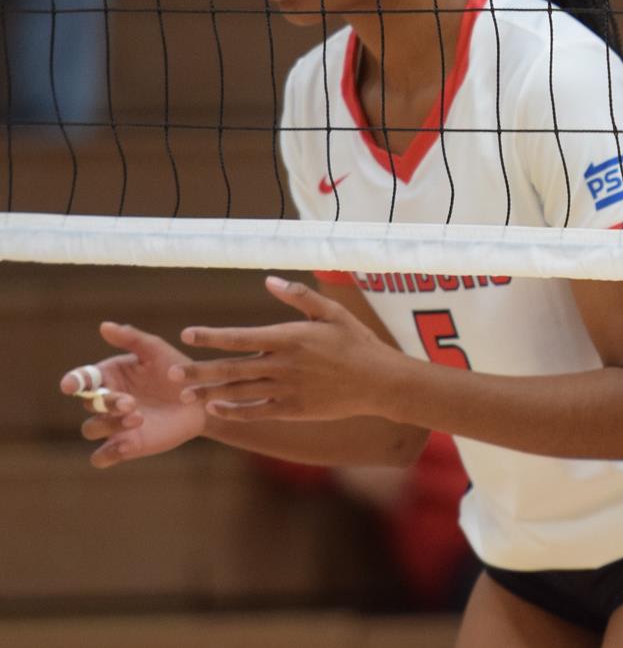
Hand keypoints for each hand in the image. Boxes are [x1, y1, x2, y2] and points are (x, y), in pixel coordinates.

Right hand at [58, 322, 207, 467]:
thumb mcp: (157, 351)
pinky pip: (101, 457)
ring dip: (107, 425)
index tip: (71, 386)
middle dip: (106, 403)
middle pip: (89, 404)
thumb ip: (132, 339)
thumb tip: (104, 326)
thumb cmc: (177, 372)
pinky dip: (107, 454)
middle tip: (131, 402)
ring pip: (91, 429)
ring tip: (137, 417)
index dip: (73, 381)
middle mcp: (105, 401)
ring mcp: (113, 425)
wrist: (200, 402)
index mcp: (108, 376)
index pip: (81, 379)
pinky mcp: (125, 446)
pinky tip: (126, 445)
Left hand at [173, 276, 406, 422]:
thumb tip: (268, 280)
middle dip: (199, 371)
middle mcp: (283, 364)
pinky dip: (234, 411)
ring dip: (209, 393)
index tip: (187, 334)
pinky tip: (216, 408)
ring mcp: (287, 389)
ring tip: (185, 395)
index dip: (211, 336)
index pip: (240, 336)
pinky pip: (256, 411)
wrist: (379, 381)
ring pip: (239, 392)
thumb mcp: (333, 312)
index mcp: (290, 337)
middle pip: (231, 368)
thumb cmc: (357, 342)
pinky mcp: (293, 408)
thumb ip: (299, 297)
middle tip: (173, 374)